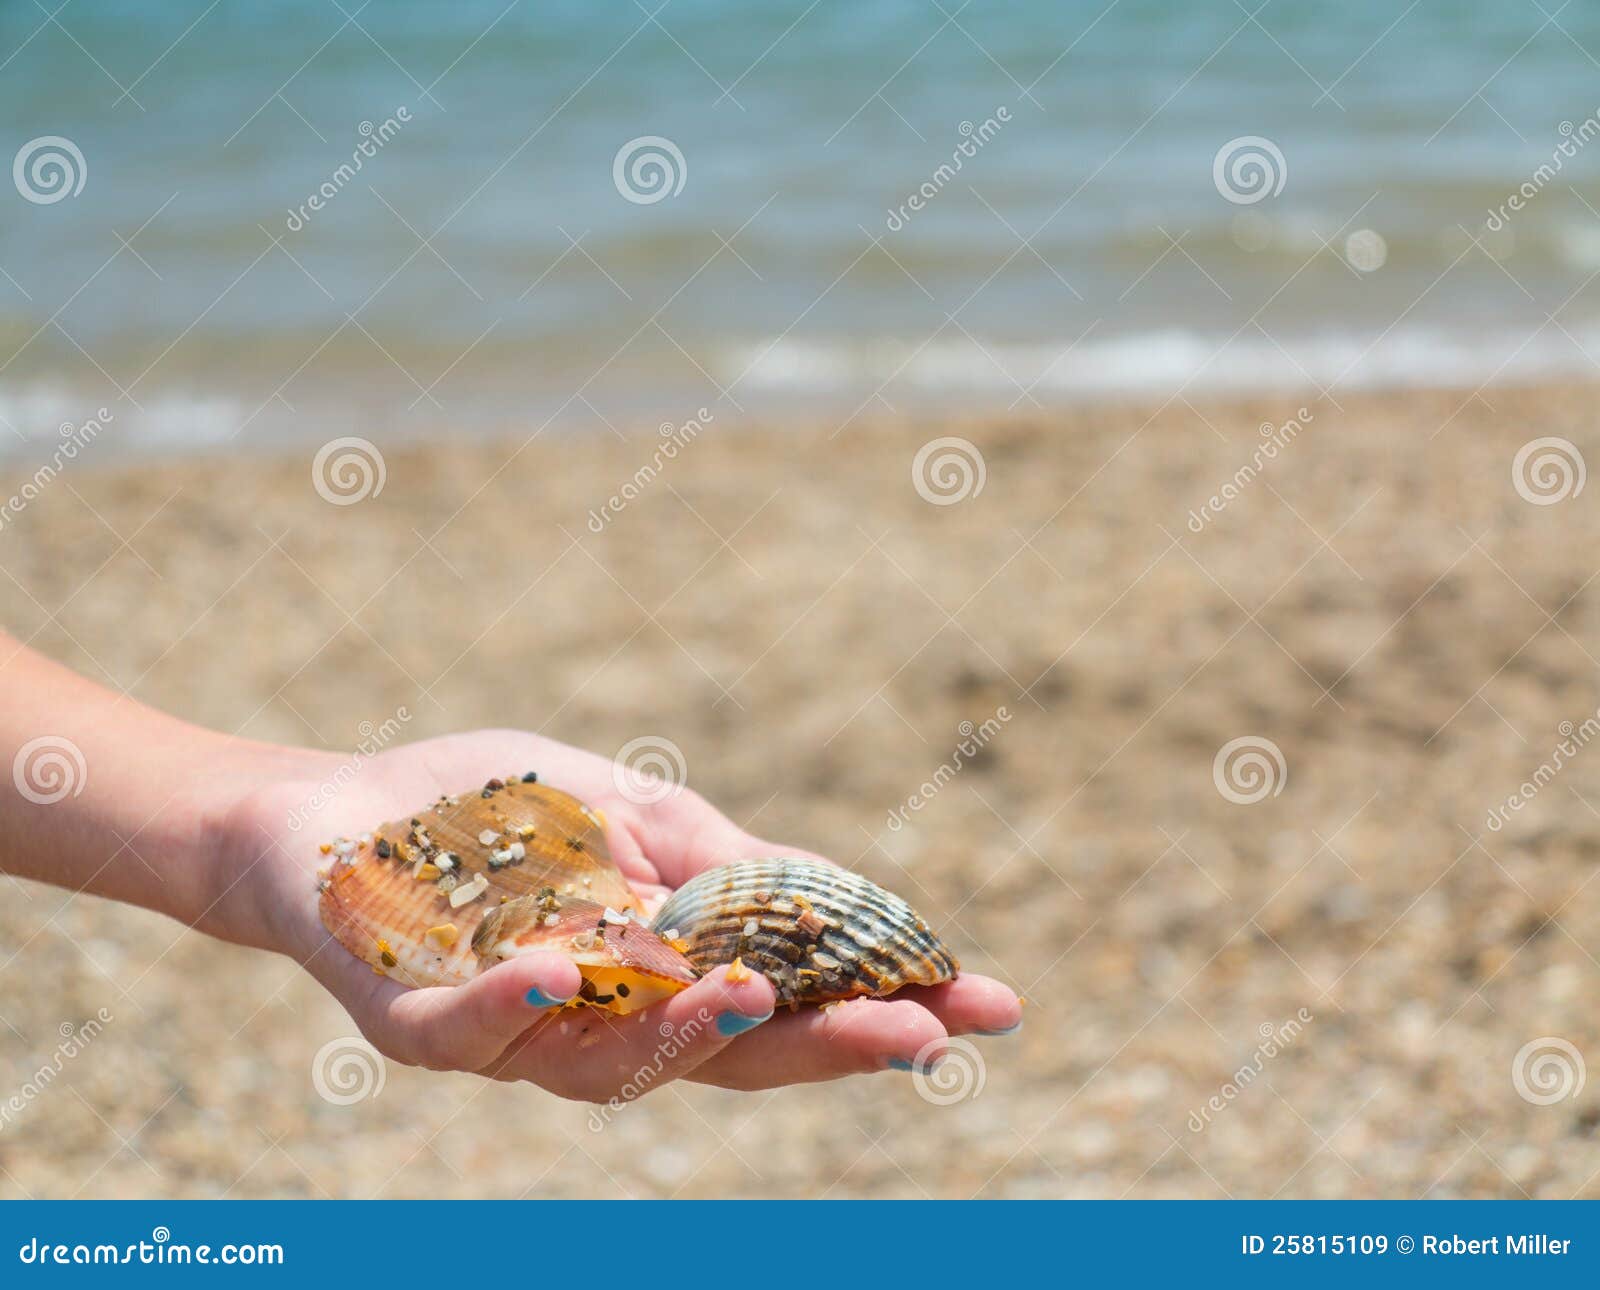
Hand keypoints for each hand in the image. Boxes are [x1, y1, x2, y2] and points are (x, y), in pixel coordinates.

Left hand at [217, 729, 1021, 1102]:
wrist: (324, 815)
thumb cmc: (488, 812)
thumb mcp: (631, 814)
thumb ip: (721, 860)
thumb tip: (844, 892)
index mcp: (658, 975)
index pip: (789, 1004)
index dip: (883, 1006)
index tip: (989, 1003)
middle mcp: (599, 1023)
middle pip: (723, 1058)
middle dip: (819, 1046)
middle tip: (916, 1033)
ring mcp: (508, 1031)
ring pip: (608, 1064)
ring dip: (686, 1030)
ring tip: (757, 993)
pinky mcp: (413, 1019)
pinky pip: (468, 1034)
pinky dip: (518, 1002)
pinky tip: (568, 963)